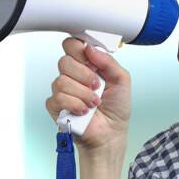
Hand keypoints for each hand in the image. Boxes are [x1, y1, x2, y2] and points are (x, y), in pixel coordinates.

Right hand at [45, 37, 131, 151]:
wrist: (112, 133)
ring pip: (61, 81)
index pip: (72, 45)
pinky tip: (84, 110)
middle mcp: (73, 75)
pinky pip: (58, 98)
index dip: (79, 50)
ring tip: (94, 102)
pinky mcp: (56, 106)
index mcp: (87, 65)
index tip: (91, 60)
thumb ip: (108, 61)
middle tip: (97, 86)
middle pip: (65, 61)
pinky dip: (75, 104)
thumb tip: (90, 48)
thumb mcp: (122, 80)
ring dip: (82, 93)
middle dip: (84, 75)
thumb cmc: (116, 108)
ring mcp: (63, 90)